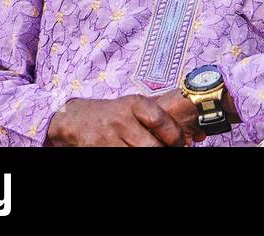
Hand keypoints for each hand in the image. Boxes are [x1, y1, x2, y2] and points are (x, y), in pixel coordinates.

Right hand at [46, 94, 202, 146]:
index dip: (176, 136)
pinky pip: (121, 159)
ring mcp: (108, 137)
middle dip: (163, 152)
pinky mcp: (98, 150)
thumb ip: (156, 114)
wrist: (75, 119)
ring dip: (149, 156)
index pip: (161, 120)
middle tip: (169, 151)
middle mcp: (122, 119)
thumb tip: (188, 133)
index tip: (182, 144)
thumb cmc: (113, 113)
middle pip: (151, 146)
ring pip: (138, 155)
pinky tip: (132, 152)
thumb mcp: (134, 105)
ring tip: (153, 151)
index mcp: (135, 104)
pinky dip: (130, 158)